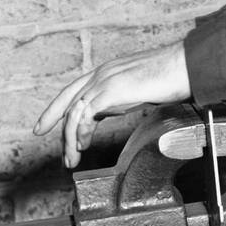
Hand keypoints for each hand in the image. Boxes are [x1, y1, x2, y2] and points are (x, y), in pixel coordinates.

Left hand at [33, 42, 191, 167]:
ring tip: (71, 158)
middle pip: (67, 99)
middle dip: (51, 119)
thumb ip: (119, 100)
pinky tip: (82, 144)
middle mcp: (101, 75)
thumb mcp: (136, 91)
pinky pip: (86, 115)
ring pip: (75, 112)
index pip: (74, 91)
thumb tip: (108, 113)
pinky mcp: (112, 90)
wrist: (184, 67)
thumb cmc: (169, 78)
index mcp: (106, 73)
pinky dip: (81, 132)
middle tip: (41, 135)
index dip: (58, 108)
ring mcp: (105, 81)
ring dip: (69, 138)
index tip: (49, 124)